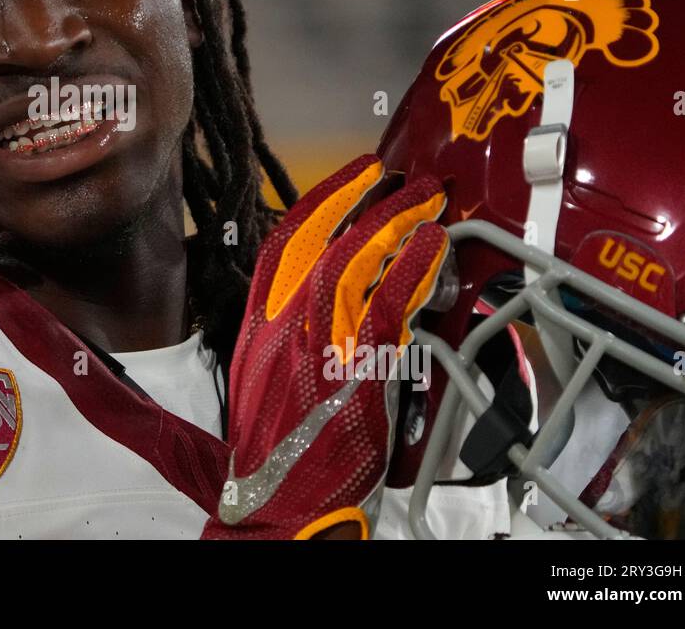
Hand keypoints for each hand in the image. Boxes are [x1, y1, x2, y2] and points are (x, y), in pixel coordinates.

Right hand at [203, 154, 448, 539]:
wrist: (279, 508)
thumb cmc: (272, 456)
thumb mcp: (253, 383)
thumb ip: (271, 335)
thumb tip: (284, 299)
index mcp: (256, 328)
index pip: (282, 245)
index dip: (320, 201)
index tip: (351, 175)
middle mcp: (284, 328)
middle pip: (319, 241)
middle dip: (362, 198)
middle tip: (398, 175)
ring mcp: (320, 346)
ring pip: (354, 263)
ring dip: (394, 223)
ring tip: (426, 200)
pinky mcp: (358, 372)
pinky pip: (388, 306)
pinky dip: (411, 270)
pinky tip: (431, 247)